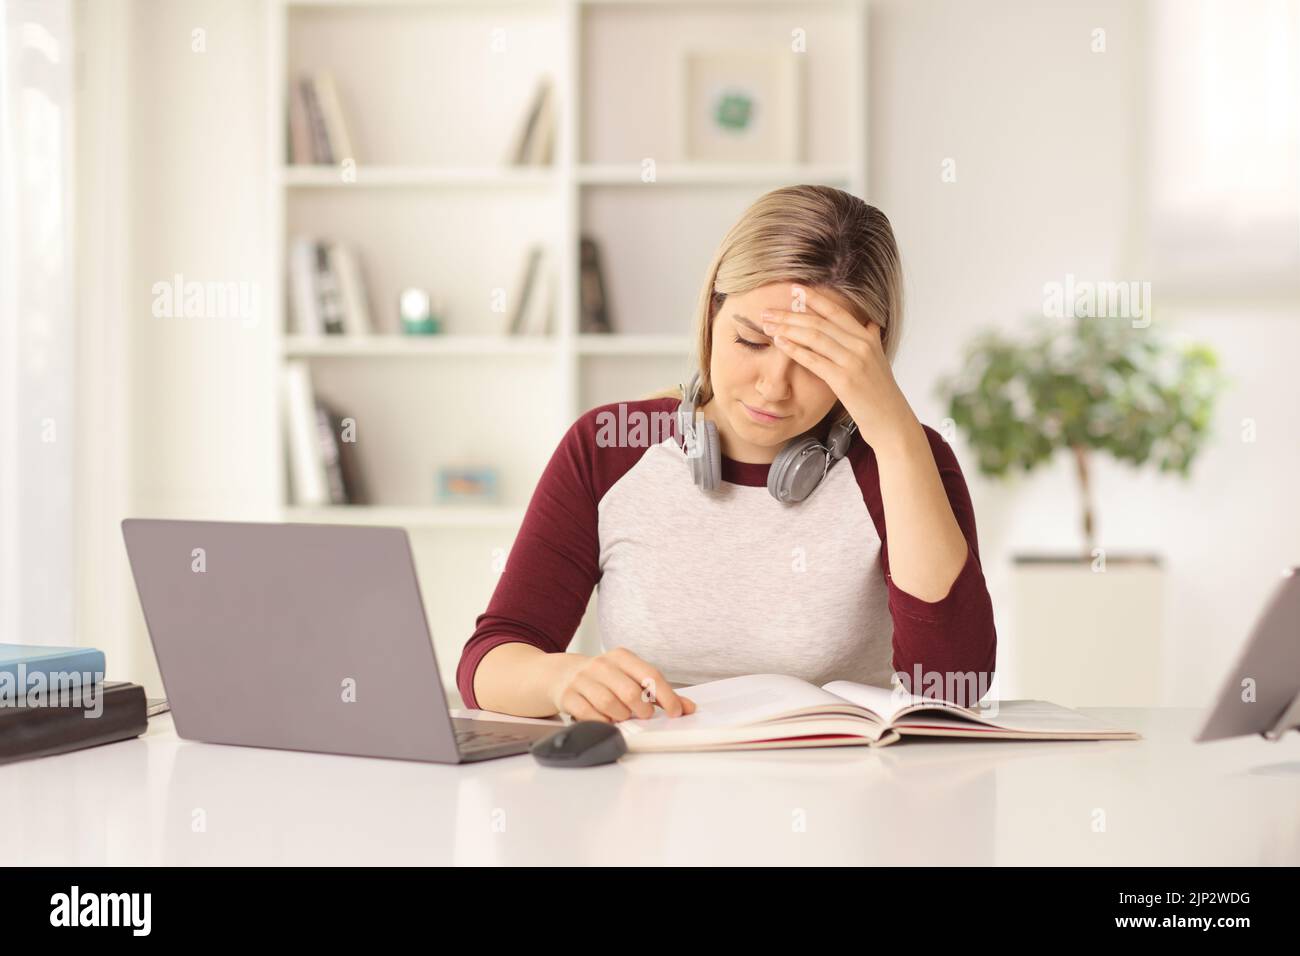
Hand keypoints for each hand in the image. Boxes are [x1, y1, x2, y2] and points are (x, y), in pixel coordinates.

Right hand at [548, 647, 696, 722]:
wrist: (562, 675)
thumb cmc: (604, 679)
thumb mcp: (630, 677)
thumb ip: (659, 693)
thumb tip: (688, 708)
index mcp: (621, 657)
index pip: (649, 674)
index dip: (666, 696)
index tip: (676, 712)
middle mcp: (601, 665)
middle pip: (630, 691)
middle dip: (642, 709)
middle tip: (644, 715)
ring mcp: (582, 680)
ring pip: (609, 703)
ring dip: (622, 716)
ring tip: (624, 716)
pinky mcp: (568, 696)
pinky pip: (590, 714)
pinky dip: (602, 722)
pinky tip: (607, 720)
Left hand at [760, 284, 918, 453]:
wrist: (891, 420)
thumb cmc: (880, 393)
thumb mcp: (879, 360)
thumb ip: (871, 340)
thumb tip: (869, 323)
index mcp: (867, 337)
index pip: (836, 311)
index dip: (814, 298)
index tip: (794, 289)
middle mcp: (861, 345)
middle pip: (820, 322)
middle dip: (790, 315)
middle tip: (768, 311)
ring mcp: (853, 361)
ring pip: (814, 337)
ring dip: (787, 329)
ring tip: (768, 325)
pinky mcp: (844, 380)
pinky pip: (814, 360)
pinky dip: (794, 350)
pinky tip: (779, 343)